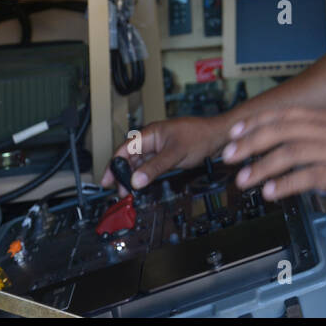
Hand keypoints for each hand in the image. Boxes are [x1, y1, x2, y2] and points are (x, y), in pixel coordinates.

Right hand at [100, 116, 230, 192]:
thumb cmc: (201, 136)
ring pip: (140, 162)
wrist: (219, 136)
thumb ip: (155, 167)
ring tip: (129, 191)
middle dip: (122, 173)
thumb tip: (136, 180)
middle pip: (129, 157)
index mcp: (150, 134)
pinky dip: (144, 175)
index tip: (107, 180)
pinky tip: (142, 184)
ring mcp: (159, 147)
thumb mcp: (175, 154)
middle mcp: (152, 139)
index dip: (113, 165)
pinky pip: (150, 165)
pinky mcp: (166, 154)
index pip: (124, 149)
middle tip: (119, 190)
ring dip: (133, 176)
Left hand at [220, 107, 325, 199]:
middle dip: (250, 143)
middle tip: (229, 156)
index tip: (235, 133)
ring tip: (244, 180)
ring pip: (291, 153)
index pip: (283, 115)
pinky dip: (287, 184)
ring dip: (262, 167)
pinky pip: (308, 177)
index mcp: (324, 117)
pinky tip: (271, 192)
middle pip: (281, 131)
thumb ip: (315, 127)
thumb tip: (288, 137)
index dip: (256, 122)